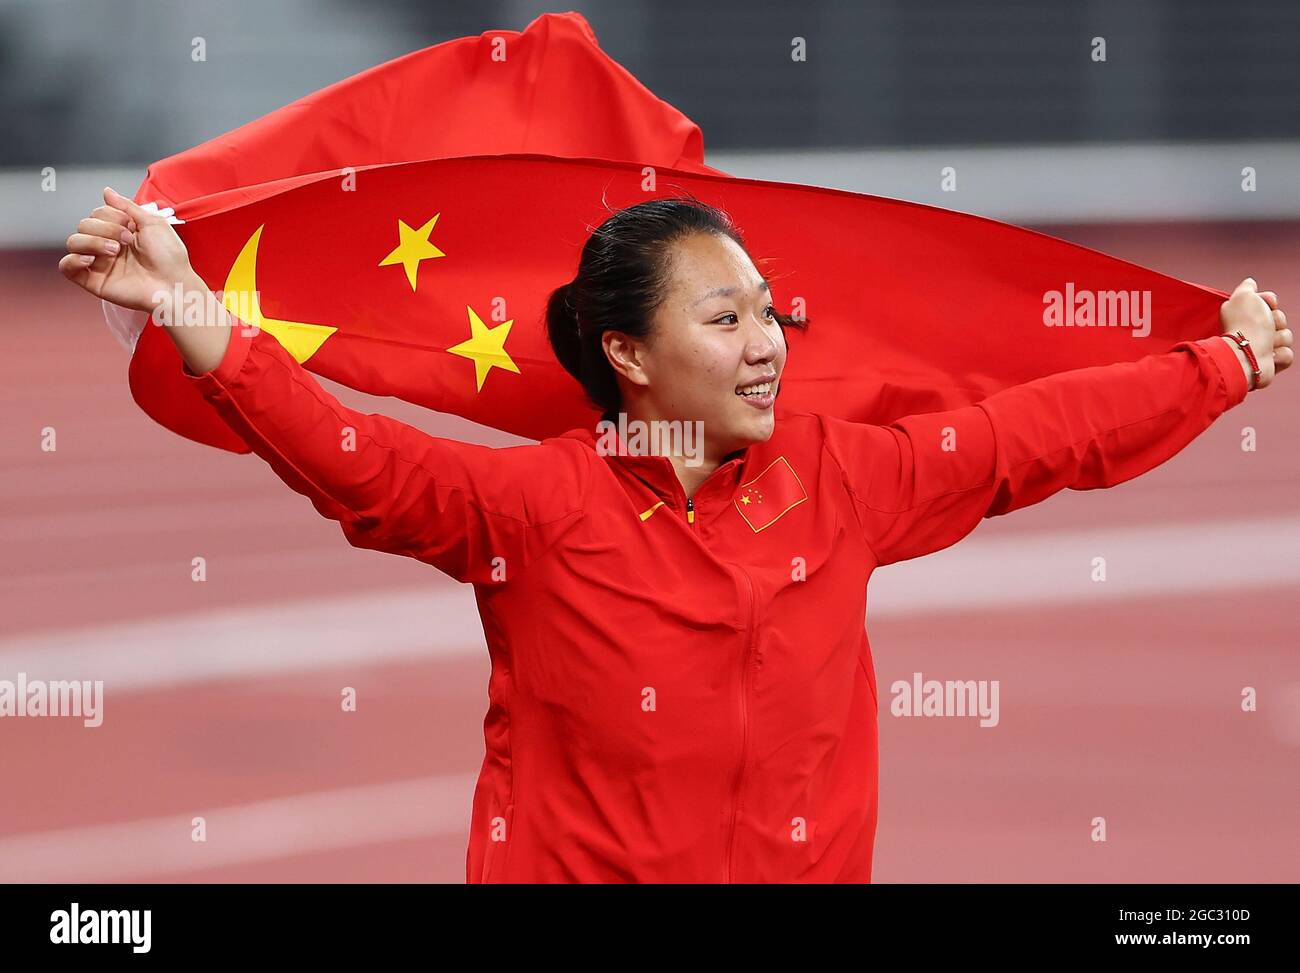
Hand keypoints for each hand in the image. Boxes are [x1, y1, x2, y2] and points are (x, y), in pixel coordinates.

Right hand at [58, 187, 196, 313]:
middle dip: (104, 228)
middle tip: (126, 240)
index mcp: (120, 231)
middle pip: (83, 225)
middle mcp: (107, 245)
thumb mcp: (153, 222)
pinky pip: (66, 267)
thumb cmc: (170, 257)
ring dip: (92, 242)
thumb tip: (107, 191)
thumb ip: (127, 206)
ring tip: (115, 251)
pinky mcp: (94, 280)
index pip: (97, 213)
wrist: (174, 284)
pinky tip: (90, 259)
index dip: (110, 215)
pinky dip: (72, 260)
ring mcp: (99, 263)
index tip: (130, 226)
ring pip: (73, 242)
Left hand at [1219, 277, 1292, 390]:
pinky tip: (1268, 356)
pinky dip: (1280, 355)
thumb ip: (1247, 288)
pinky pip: (1287, 355)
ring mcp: (1262, 348)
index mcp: (1245, 315)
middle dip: (1276, 321)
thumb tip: (1251, 282)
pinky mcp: (1270, 363)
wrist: (1247, 355)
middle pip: (1280, 319)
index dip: (1270, 302)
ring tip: (1264, 343)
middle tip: (1264, 326)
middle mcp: (1253, 331)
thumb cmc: (1245, 325)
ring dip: (1278, 339)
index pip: (1270, 303)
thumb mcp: (1243, 296)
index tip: (1267, 304)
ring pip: (1286, 337)